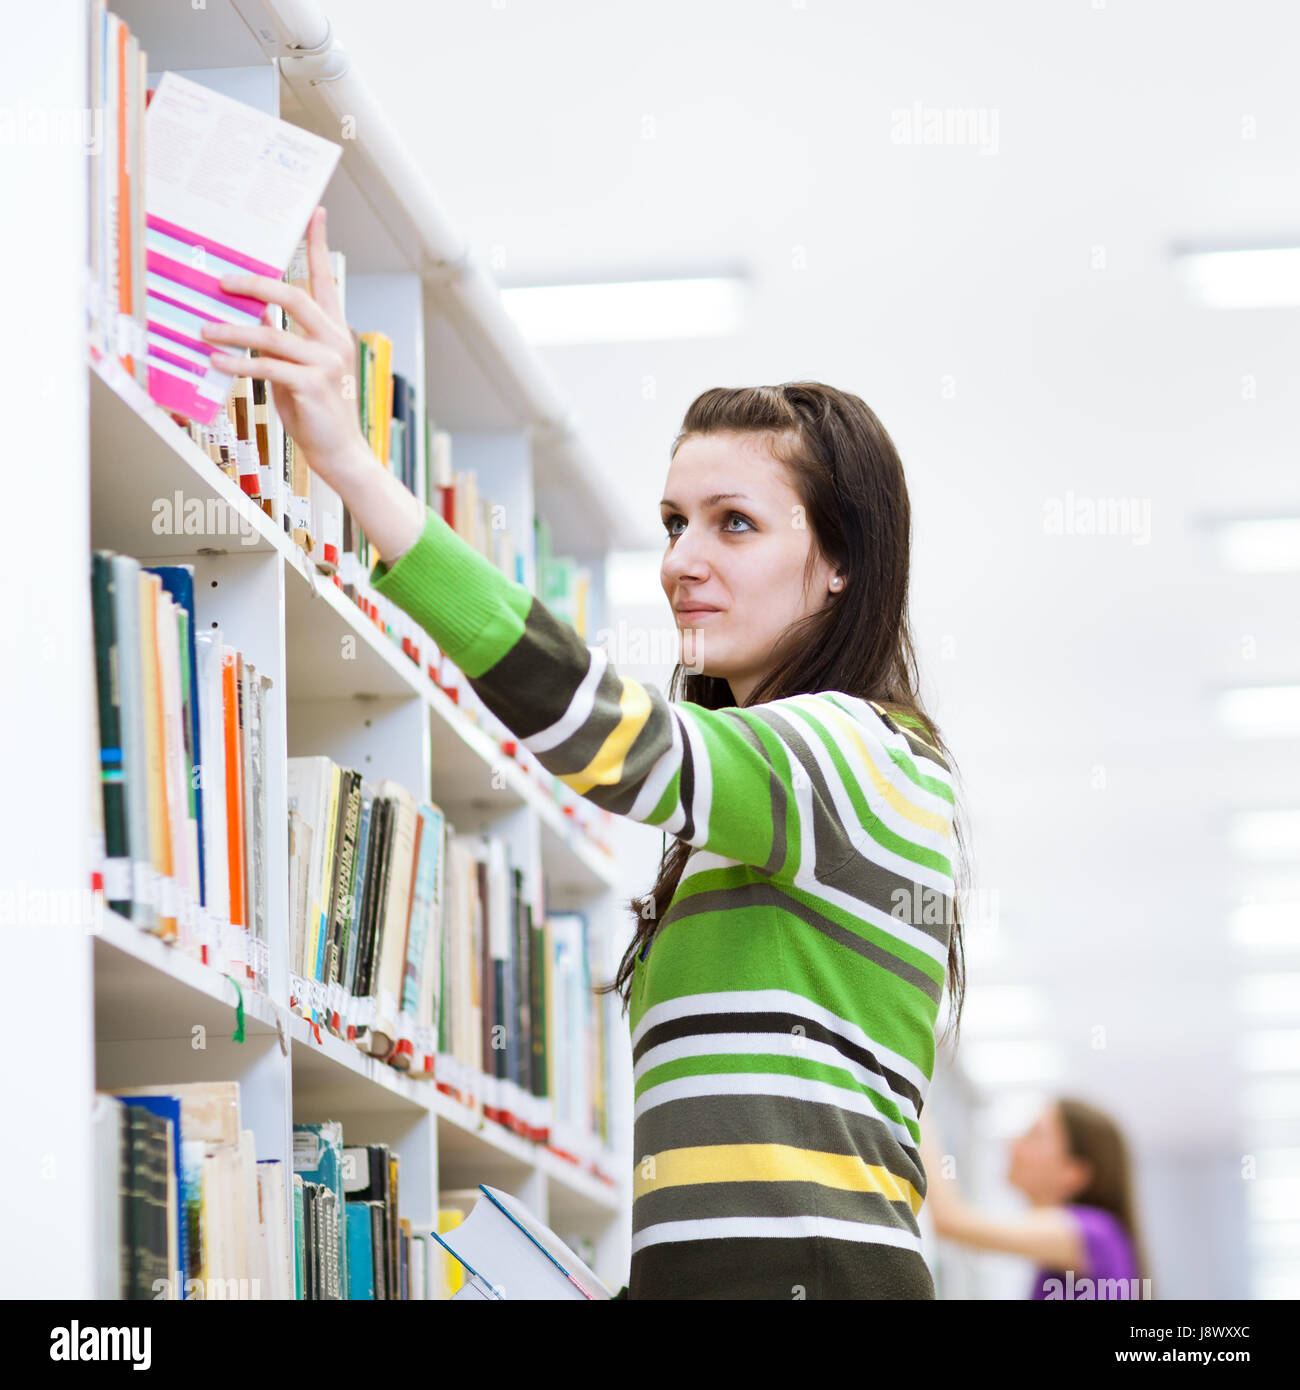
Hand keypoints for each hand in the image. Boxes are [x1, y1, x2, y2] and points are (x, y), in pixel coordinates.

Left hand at [200, 205, 368, 490]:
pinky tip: (216, 362)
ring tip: (204, 331)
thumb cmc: (316, 410)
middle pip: (292, 295)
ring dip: (232, 330)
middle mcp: (334, 339)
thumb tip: (249, 314)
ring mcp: (326, 362)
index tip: (316, 213)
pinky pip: (266, 366)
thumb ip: (282, 340)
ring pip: (271, 333)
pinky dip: (237, 364)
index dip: (320, 244)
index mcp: (334, 329)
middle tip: (221, 280)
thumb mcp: (298, 368)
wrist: (340, 451)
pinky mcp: (312, 385)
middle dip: (253, 283)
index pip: (326, 279)